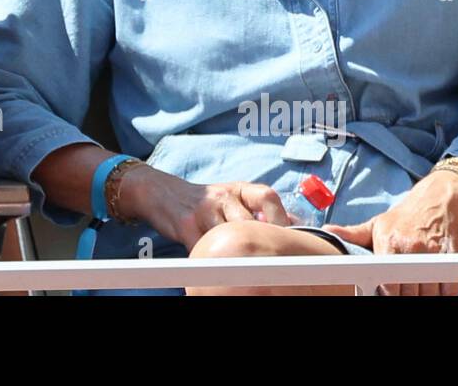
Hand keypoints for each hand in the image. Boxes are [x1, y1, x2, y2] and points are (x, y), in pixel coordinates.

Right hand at [118, 166, 291, 251]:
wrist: (161, 192)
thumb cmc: (203, 200)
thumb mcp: (232, 197)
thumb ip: (259, 211)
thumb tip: (296, 227)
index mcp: (240, 189)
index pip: (269, 198)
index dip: (283, 220)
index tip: (291, 241)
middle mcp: (223, 197)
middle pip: (251, 222)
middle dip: (262, 242)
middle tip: (273, 261)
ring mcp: (204, 210)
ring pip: (229, 237)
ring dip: (239, 254)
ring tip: (247, 268)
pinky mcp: (186, 226)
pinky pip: (205, 248)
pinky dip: (214, 260)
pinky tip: (219, 266)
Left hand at [324, 169, 457, 295]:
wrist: (435, 201)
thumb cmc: (403, 217)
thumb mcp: (376, 223)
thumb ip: (353, 234)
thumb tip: (328, 231)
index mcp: (389, 241)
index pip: (387, 279)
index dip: (387, 293)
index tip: (386, 294)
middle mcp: (410, 248)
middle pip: (408, 289)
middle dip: (405, 296)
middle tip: (401, 293)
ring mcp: (432, 253)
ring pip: (428, 291)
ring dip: (422, 297)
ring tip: (415, 293)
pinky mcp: (450, 257)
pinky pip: (448, 287)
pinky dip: (442, 294)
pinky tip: (434, 292)